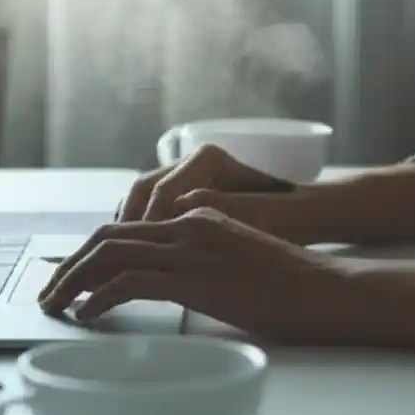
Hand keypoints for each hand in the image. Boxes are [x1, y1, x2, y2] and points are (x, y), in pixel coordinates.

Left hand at [38, 207, 348, 338]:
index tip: (67, 274)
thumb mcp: (237, 260)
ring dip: (73, 280)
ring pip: (109, 254)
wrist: (327, 291)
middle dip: (70, 264)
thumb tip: (164, 284)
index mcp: (196, 216)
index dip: (89, 250)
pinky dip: (99, 298)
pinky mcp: (195, 277)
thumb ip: (199, 259)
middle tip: (48, 292)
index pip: (127, 227)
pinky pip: (128, 282)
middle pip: (108, 235)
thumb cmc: (291, 286)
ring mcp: (190, 248)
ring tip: (56, 305)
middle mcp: (188, 223)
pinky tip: (88, 316)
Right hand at [120, 144, 302, 238]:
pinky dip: (133, 229)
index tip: (142, 251)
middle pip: (143, 189)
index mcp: (208, 158)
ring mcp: (180, 176)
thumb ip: (207, 215)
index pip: (165, 189)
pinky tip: (128, 255)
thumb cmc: (279, 220)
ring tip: (117, 257)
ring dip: (124, 227)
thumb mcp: (246, 219)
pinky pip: (144, 208)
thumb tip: (168, 218)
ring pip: (138, 198)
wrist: (297, 219)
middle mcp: (189, 161)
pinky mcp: (175, 196)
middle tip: (118, 256)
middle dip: (127, 224)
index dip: (149, 221)